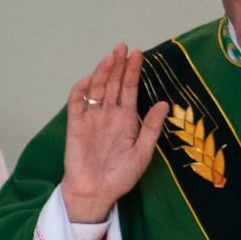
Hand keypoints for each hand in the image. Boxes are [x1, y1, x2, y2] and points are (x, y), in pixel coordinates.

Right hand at [62, 44, 170, 222]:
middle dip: (118, 65)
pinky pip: (77, 105)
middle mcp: (108, 114)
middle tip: (122, 47)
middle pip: (112, 84)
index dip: (133, 71)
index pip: (129, 89)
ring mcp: (91, 118)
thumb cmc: (120, 176)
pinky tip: (88, 80)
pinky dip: (81, 92)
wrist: (97, 193)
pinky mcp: (75, 126)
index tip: (138, 54)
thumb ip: (152, 127)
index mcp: (125, 118)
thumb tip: (164, 103)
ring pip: (96, 89)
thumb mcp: (143, 152)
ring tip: (110, 58)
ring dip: (102, 73)